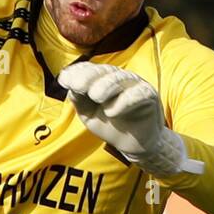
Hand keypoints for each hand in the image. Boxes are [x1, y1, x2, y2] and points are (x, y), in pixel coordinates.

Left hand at [58, 62, 202, 176]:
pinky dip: (124, 101)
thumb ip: (79, 99)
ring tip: (95, 96)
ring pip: (120, 79)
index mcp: (103, 79)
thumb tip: (69, 85)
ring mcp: (135, 84)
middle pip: (104, 72)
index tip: (64, 81)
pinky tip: (111, 112)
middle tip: (77, 86)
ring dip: (106, 86)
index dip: (77, 72)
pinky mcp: (149, 95)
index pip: (90, 69)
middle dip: (89, 77)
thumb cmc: (109, 124)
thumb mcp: (88, 113)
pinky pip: (137, 94)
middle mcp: (119, 78)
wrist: (132, 143)